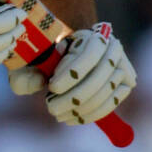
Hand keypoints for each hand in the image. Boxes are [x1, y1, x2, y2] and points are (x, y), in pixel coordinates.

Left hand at [10, 23, 135, 123]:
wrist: (71, 54)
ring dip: (82, 108)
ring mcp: (122, 65)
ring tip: (59, 114)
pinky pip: (112, 102)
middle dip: (75, 97)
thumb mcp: (32, 59)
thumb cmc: (49, 55)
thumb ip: (26, 70)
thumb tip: (39, 83)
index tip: (52, 88)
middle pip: (100, 76)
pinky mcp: (126, 83)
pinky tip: (73, 117)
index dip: (73, 74)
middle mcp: (112, 47)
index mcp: (92, 34)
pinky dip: (93, 114)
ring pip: (108, 91)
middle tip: (51, 108)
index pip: (90, 54)